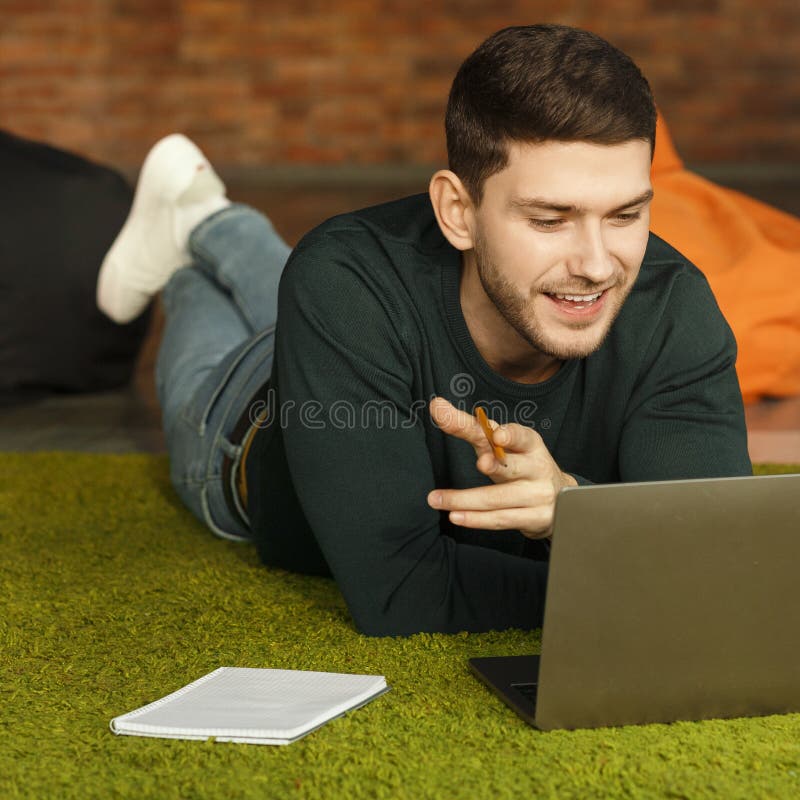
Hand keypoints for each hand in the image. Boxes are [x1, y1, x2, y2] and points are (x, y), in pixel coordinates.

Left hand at [426, 396, 576, 538]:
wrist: (560, 499)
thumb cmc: (521, 465)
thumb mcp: (502, 445)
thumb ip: (471, 427)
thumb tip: (437, 406)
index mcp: (531, 445)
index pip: (520, 436)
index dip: (510, 435)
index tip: (497, 434)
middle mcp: (537, 468)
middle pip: (511, 467)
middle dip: (496, 465)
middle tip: (481, 463)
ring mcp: (538, 496)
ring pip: (497, 498)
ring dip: (464, 500)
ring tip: (436, 499)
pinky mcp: (534, 519)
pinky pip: (500, 519)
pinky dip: (476, 519)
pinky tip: (456, 516)